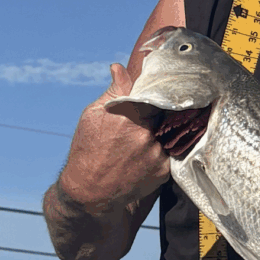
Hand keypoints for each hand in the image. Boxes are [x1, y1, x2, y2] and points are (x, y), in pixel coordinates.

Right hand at [58, 63, 169, 212]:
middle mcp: (146, 134)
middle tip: (154, 116)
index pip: (158, 93)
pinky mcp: (164, 170)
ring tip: (143, 141)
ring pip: (170, 133)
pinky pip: (171, 152)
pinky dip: (162, 151)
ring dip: (162, 133)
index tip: (167, 87)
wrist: (90, 192)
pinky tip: (145, 156)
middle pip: (167, 113)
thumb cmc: (88, 149)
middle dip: (162, 113)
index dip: (162, 91)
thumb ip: (114, 91)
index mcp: (129, 115)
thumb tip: (118, 67)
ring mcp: (157, 153)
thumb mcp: (93, 115)